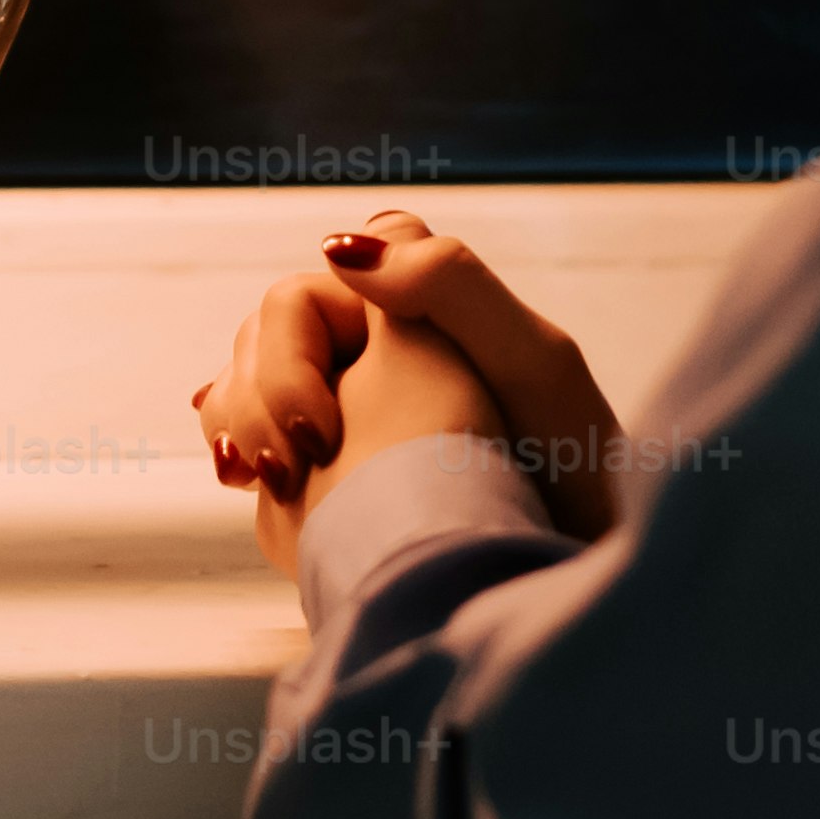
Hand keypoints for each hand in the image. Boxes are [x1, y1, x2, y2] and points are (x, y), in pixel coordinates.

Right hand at [191, 212, 628, 571]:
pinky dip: (245, 451)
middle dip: (263, 390)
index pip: (325, 279)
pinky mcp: (338, 467)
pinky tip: (248, 482)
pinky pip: (264, 438)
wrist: (574, 570)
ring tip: (261, 479)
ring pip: (256, 381)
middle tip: (289, 467)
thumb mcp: (532, 363)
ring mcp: (357, 407)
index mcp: (423, 308)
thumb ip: (449, 285)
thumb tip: (338, 248)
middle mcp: (383, 348)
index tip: (323, 417)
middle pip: (273, 329)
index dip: (295, 336)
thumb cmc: (578, 470)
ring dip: (241, 419)